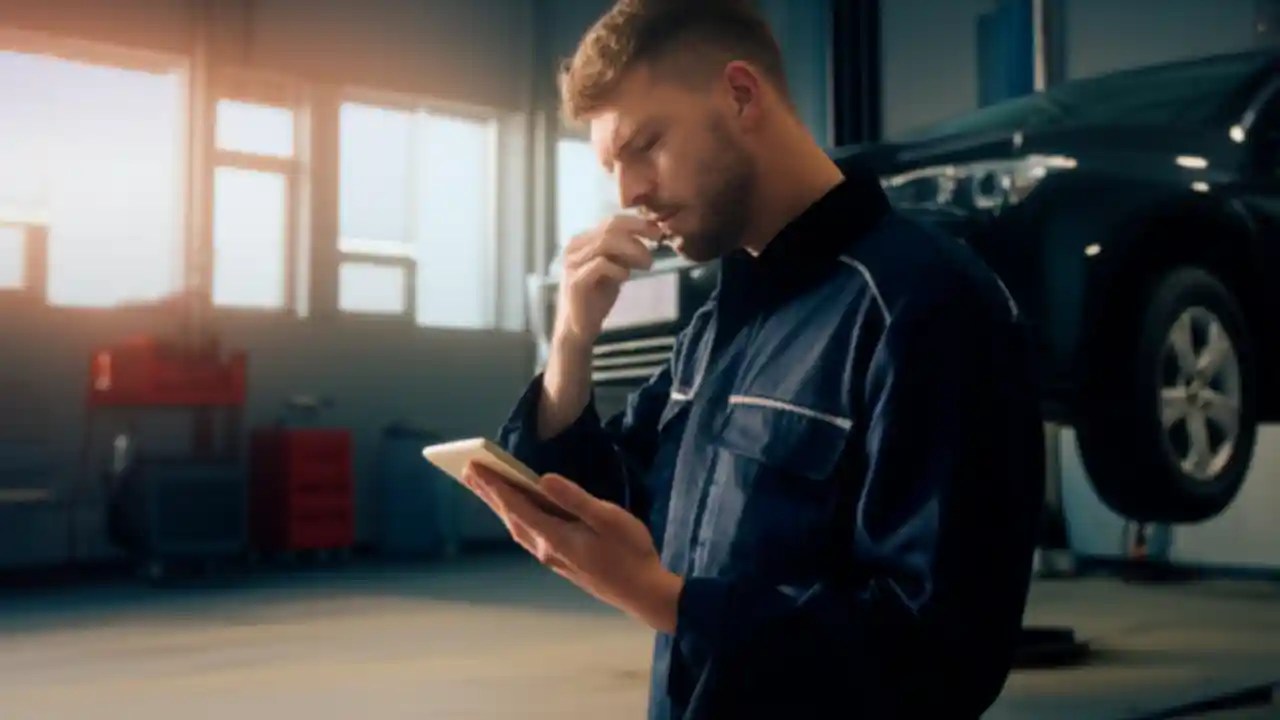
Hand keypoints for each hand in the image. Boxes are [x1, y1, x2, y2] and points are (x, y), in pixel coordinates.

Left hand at [461, 462, 682, 633]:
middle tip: (467, 470)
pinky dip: (514, 517)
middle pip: (510, 516)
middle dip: (489, 493)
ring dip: (499, 506)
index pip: (517, 506)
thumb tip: (543, 479)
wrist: (642, 592)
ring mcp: (551, 557)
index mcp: (555, 536)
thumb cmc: (630, 551)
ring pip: (516, 527)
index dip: (494, 485)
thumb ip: (574, 499)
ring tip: (483, 487)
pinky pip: (527, 534)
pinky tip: (515, 511)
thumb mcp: (608, 518)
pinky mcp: (560, 561)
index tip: (474, 466)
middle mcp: (546, 549)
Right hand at [554, 215, 663, 347]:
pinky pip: (601, 265)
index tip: (658, 231)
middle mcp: (574, 248)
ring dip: (633, 250)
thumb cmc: (596, 299)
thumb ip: (624, 253)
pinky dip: (618, 269)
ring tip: (648, 264)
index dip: (637, 223)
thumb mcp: (614, 270)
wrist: (578, 328)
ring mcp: (572, 264)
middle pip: (610, 227)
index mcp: (583, 242)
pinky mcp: (575, 282)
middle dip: (639, 232)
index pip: (612, 221)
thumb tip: (648, 236)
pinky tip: (626, 277)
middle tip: (658, 242)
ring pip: (606, 242)